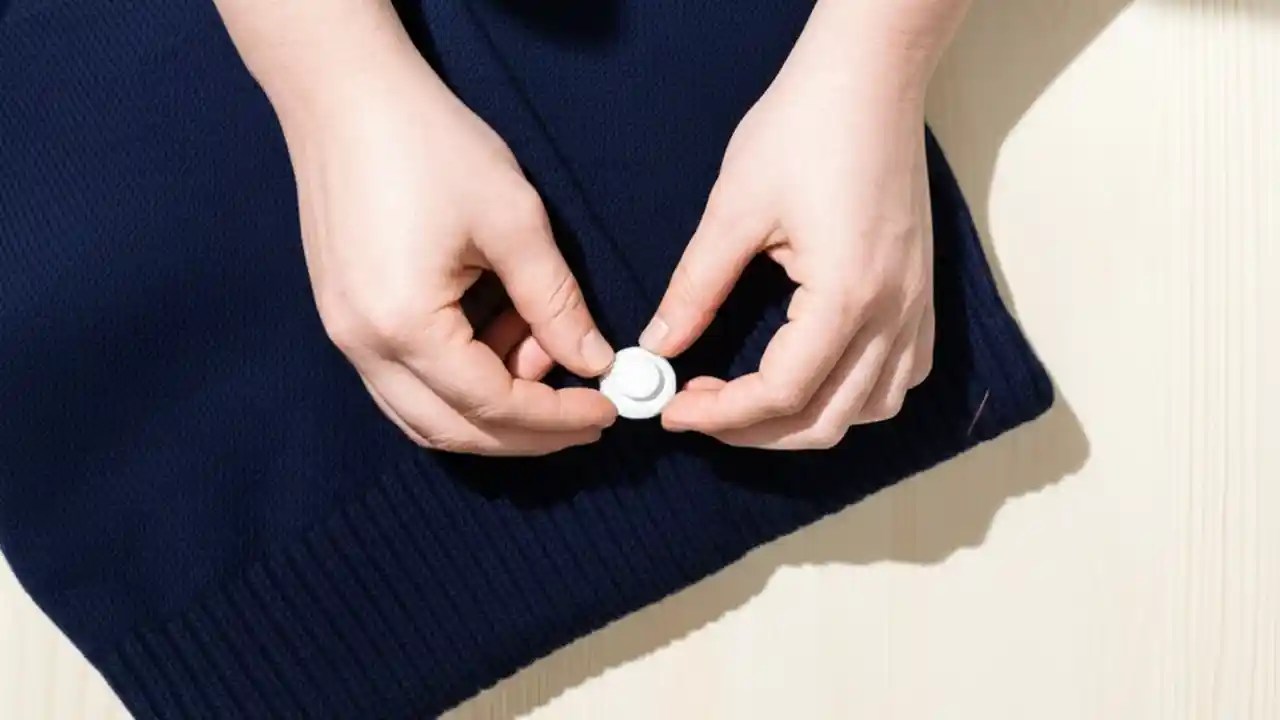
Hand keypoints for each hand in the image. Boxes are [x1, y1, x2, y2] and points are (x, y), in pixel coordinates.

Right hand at [277, 47, 616, 455]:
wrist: (345, 94)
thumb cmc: (429, 144)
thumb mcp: (513, 221)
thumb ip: (554, 302)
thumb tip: (594, 361)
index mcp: (404, 325)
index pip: (492, 405)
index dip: (556, 416)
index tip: (609, 408)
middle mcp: (362, 345)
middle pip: (454, 430)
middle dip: (528, 434)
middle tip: (587, 418)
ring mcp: (345, 334)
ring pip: (425, 414)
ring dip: (492, 411)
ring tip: (545, 361)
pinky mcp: (344, 316)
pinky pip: (404, 380)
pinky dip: (459, 381)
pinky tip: (499, 338)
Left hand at [640, 8, 939, 449]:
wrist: (871, 76)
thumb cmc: (805, 126)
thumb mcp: (735, 209)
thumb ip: (695, 288)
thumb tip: (657, 345)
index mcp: (847, 295)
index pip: (782, 393)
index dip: (721, 416)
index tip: (671, 409)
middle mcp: (893, 313)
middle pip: (825, 420)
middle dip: (753, 431)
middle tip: (696, 410)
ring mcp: (915, 305)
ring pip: (869, 409)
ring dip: (805, 421)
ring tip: (747, 402)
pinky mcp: (921, 292)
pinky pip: (899, 376)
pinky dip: (854, 395)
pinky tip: (812, 377)